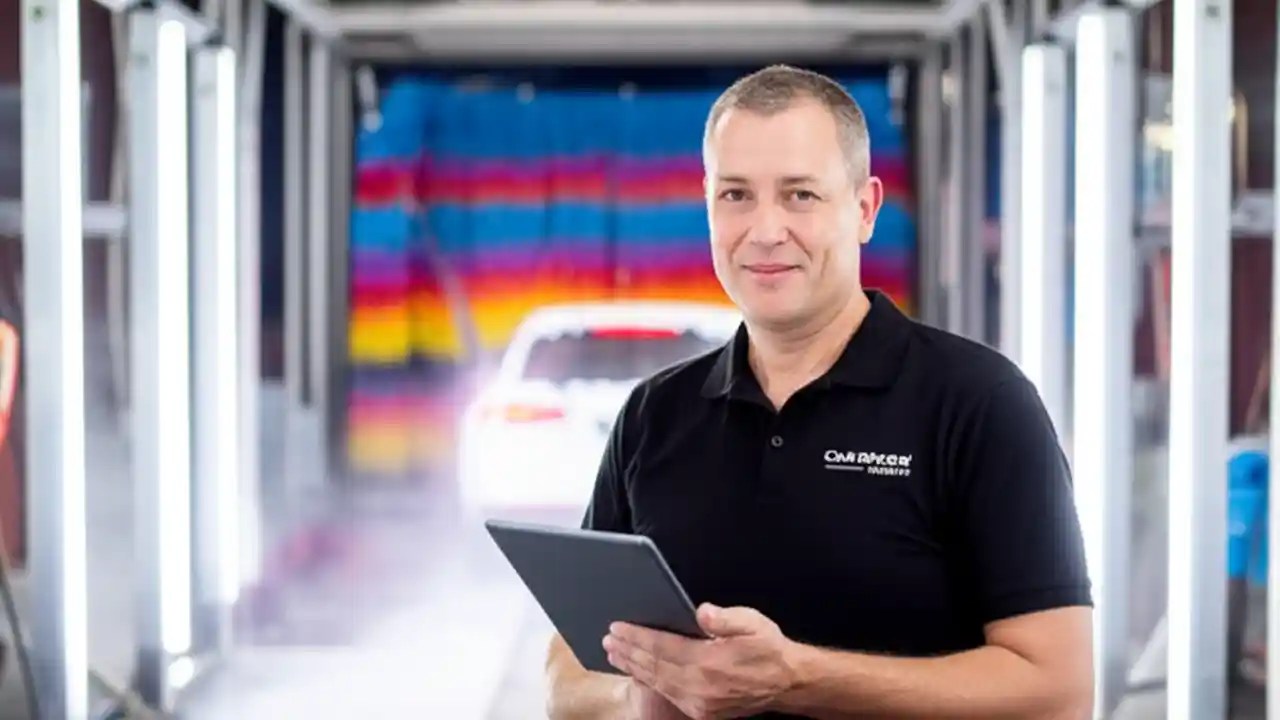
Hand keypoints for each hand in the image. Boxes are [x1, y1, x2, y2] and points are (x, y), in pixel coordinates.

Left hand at [604, 603, 799, 719]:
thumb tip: (700, 612)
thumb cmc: (768, 648)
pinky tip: (638, 672)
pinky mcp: (701, 712)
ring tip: (613, 653)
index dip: (637, 636)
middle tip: (608, 638)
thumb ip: (724, 618)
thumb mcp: (752, 623)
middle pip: (653, 666)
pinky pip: (668, 694)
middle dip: (628, 651)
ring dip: (633, 667)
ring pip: (657, 682)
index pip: (662, 647)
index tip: (617, 627)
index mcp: (709, 663)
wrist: (787, 682)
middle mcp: (700, 686)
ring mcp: (699, 702)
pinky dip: (649, 681)